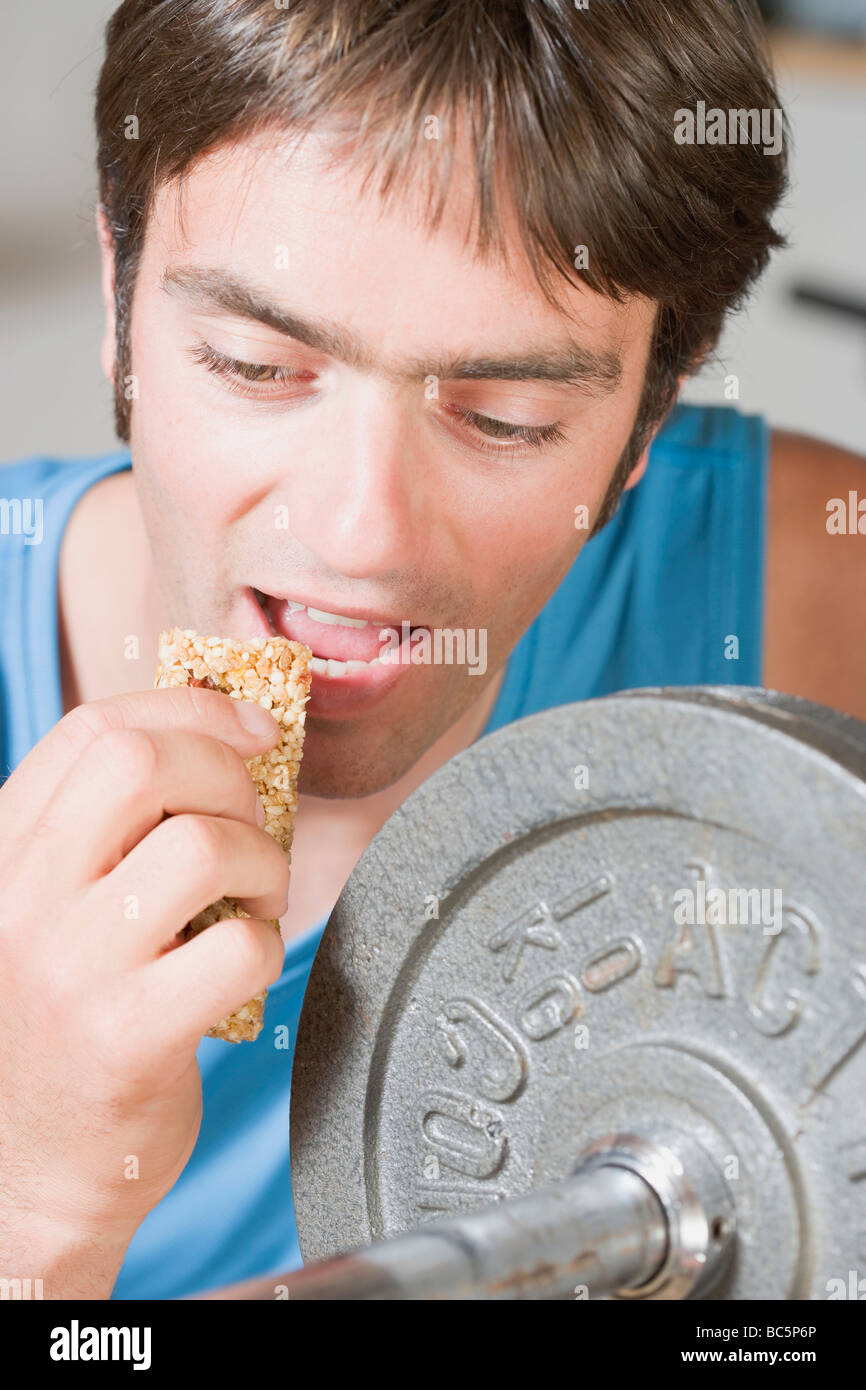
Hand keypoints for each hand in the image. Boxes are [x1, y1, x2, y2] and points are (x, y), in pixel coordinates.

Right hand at [0, 687, 286, 1294]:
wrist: (24, 1173)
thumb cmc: (61, 1022)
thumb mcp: (49, 908)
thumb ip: (105, 828)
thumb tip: (226, 737)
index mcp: (2, 853)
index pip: (95, 730)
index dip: (190, 709)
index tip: (251, 727)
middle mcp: (20, 899)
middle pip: (142, 762)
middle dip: (227, 773)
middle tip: (248, 822)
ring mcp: (70, 966)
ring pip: (204, 846)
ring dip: (261, 862)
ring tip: (251, 900)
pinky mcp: (126, 1037)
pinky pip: (238, 945)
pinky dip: (264, 944)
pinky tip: (242, 963)